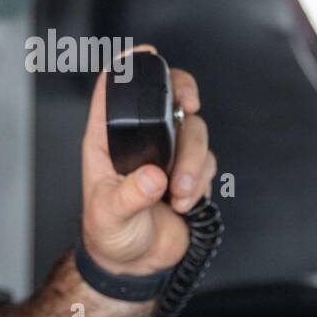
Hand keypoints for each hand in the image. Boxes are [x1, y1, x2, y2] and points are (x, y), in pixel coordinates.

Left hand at [79, 45, 217, 274]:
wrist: (133, 263)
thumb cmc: (109, 233)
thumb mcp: (109, 214)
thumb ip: (130, 195)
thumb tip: (153, 178)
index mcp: (107, 140)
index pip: (114, 93)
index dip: (128, 67)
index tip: (146, 53)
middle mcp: (139, 140)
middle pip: (168, 96)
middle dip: (184, 93)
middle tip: (191, 105)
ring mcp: (167, 154)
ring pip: (194, 131)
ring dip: (193, 161)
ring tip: (179, 194)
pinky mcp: (189, 172)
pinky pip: (209, 161)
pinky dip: (202, 181)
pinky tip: (185, 203)